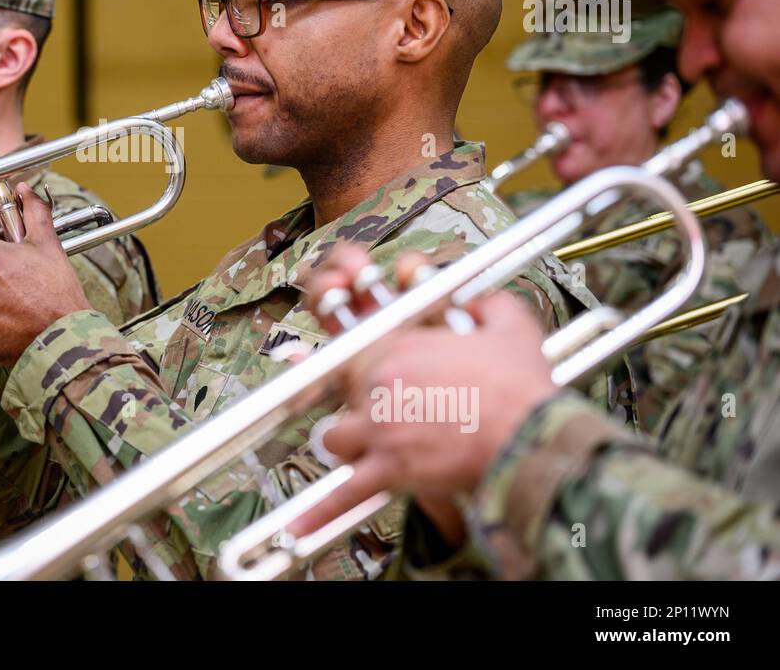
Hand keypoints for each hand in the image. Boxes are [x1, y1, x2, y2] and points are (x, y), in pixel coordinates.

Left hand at [289, 243, 557, 540]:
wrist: (529, 436)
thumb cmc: (521, 388)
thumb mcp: (511, 327)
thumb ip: (488, 305)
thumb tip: (478, 301)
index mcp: (400, 347)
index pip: (361, 355)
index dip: (368, 371)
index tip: (378, 382)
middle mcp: (379, 383)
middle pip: (345, 396)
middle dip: (365, 410)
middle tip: (392, 420)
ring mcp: (379, 426)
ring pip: (337, 437)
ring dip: (349, 445)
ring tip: (370, 452)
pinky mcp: (388, 467)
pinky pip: (344, 493)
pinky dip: (320, 512)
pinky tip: (299, 527)